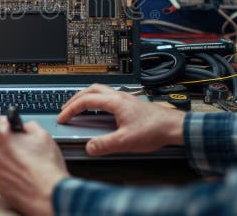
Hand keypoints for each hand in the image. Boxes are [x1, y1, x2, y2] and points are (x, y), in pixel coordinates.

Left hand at [0, 117, 68, 215]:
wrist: (48, 194)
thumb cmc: (47, 166)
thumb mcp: (44, 135)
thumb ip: (30, 125)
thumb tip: (25, 126)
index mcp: (4, 138)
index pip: (1, 123)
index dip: (9, 123)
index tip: (11, 125)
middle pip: (1, 144)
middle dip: (12, 145)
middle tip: (27, 150)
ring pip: (3, 161)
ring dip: (12, 162)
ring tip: (28, 166)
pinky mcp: (0, 186)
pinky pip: (4, 177)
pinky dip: (12, 176)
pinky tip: (25, 177)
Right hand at [58, 84, 185, 155]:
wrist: (173, 126)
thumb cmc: (154, 130)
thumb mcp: (126, 141)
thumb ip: (105, 144)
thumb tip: (89, 146)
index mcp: (115, 102)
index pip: (86, 101)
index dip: (71, 109)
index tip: (63, 117)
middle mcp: (119, 96)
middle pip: (90, 90)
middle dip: (75, 99)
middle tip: (66, 109)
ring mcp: (125, 98)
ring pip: (100, 90)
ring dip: (86, 97)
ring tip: (79, 107)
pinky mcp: (130, 102)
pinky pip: (108, 95)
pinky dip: (97, 100)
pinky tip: (99, 111)